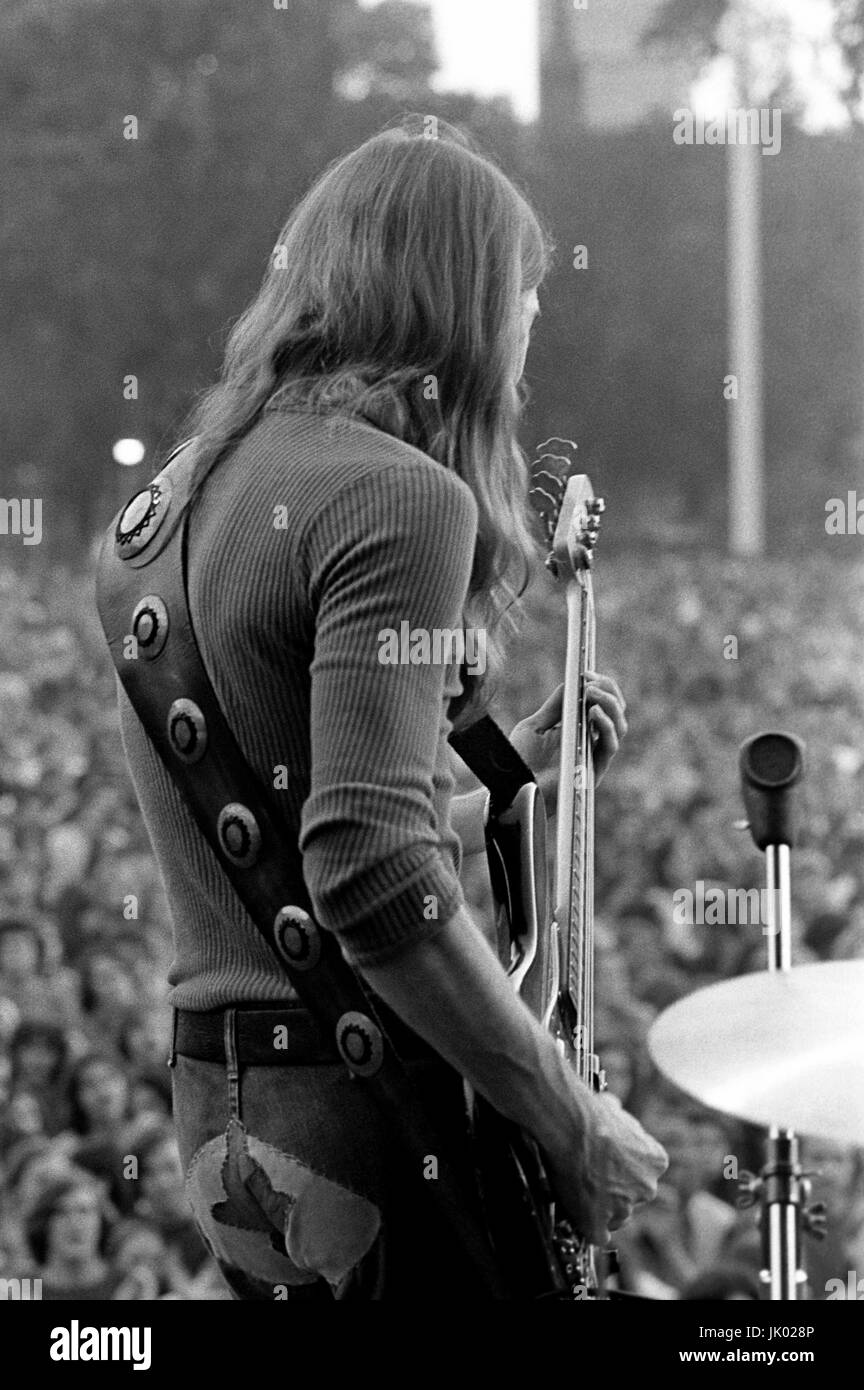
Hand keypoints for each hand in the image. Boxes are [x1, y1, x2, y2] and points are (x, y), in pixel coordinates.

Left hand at [508, 671, 627, 796]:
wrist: (511, 788)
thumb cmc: (521, 761)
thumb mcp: (536, 726)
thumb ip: (555, 706)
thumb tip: (572, 683)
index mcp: (580, 730)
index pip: (602, 704)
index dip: (601, 686)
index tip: (587, 672)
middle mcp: (592, 743)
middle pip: (616, 712)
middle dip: (609, 691)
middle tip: (592, 680)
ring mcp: (595, 757)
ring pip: (620, 726)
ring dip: (609, 704)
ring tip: (591, 691)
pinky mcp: (593, 771)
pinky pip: (609, 746)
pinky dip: (606, 726)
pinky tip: (593, 711)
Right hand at [544, 1089, 667, 1245]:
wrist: (571, 1126)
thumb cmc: (591, 1113)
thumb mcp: (617, 1110)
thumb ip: (622, 1124)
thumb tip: (613, 1110)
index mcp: (656, 1162)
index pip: (643, 1175)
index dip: (623, 1171)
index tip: (607, 1165)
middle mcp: (646, 1188)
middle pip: (631, 1199)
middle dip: (614, 1192)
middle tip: (590, 1177)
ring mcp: (623, 1209)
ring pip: (614, 1217)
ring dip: (600, 1209)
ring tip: (577, 1189)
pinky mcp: (599, 1224)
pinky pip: (597, 1235)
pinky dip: (588, 1227)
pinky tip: (577, 1215)